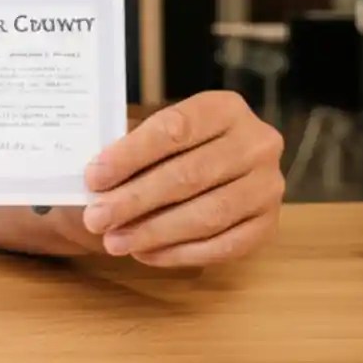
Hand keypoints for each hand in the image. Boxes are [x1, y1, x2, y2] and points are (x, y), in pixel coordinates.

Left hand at [82, 91, 284, 266]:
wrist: (212, 169)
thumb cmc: (169, 149)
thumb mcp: (152, 135)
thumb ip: (131, 153)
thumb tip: (98, 185)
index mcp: (224, 108)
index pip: (174, 129)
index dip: (130, 155)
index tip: (94, 178)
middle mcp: (257, 143)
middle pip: (190, 175)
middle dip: (136, 200)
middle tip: (96, 219)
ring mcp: (268, 186)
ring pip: (208, 214)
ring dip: (155, 232)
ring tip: (115, 242)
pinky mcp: (268, 225)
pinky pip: (224, 246)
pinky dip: (181, 253)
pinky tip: (146, 254)